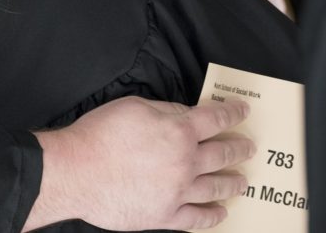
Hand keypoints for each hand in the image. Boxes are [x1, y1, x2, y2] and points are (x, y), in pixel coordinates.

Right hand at [24, 96, 253, 230]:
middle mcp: (186, 162)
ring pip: (216, 188)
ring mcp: (178, 192)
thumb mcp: (133, 106)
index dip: (232, 113)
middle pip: (222, 155)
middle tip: (249, 147)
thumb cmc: (99, 135)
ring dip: (232, 183)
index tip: (243, 111)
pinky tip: (221, 213)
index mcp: (179, 131)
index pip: (216, 119)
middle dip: (239, 148)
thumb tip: (184, 114)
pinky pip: (197, 219)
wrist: (76, 171)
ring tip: (242, 181)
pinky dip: (212, 216)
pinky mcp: (165, 216)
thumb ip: (164, 110)